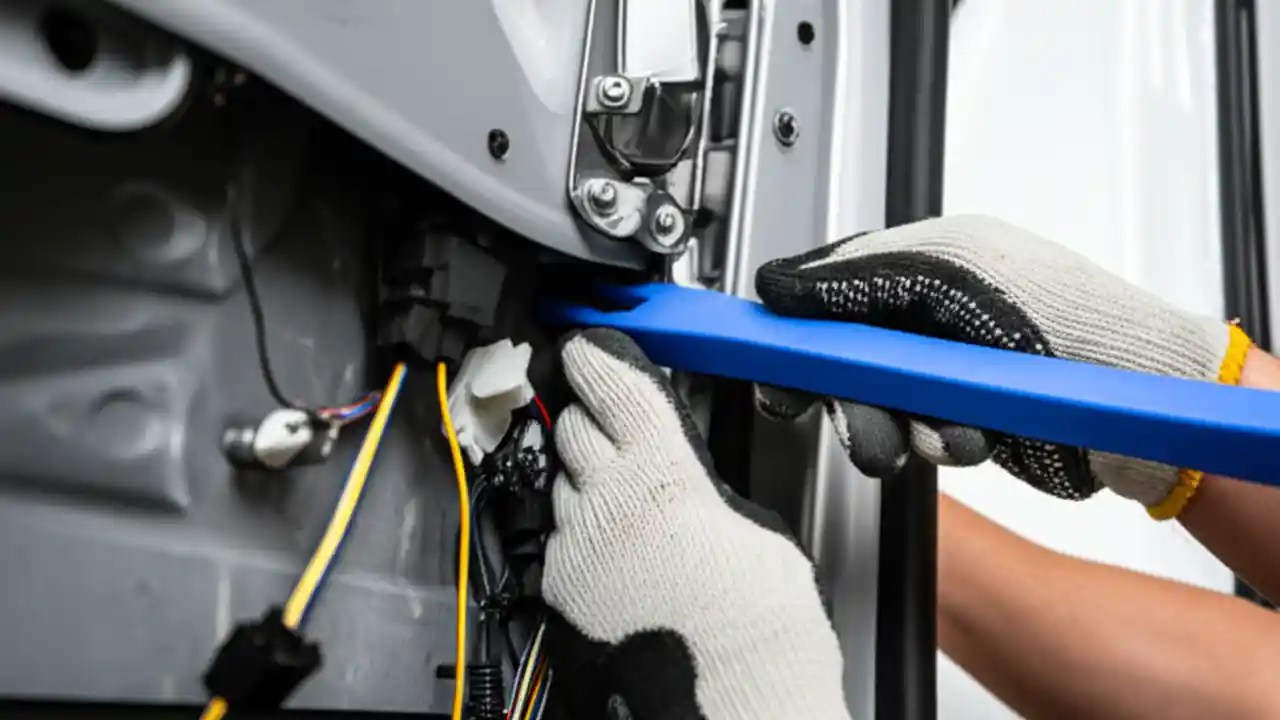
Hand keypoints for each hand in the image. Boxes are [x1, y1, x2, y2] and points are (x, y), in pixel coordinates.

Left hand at [542, 329, 850, 719]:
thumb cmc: (763, 624)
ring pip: (563, 486)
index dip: (595, 359)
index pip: (610, 387)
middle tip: (621, 437)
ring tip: (631, 514)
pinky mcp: (559, 593)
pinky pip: (559, 541)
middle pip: (575, 428)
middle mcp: (605, 503)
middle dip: (593, 423)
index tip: (584, 346)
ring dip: (587, 484)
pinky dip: (580, 537)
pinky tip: (618, 559)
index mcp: (660, 472)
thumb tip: (682, 471)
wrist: (732, 704)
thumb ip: (700, 483)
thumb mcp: (753, 526)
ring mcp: (575, 550)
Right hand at [755, 215, 1252, 517]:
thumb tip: (779, 284)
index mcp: (918, 265)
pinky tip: (975, 434)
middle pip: (844, 362)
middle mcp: (926, 317)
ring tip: (940, 430)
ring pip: (877, 410)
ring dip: (900, 428)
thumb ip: (856, 277)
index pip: (825, 294)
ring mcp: (945, 370)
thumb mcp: (950, 271)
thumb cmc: (1065, 314)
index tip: (767, 361)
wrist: (1134, 393)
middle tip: (854, 418)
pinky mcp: (965, 418)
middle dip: (847, 397)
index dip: (793, 333)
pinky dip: (943, 444)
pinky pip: (922, 440)